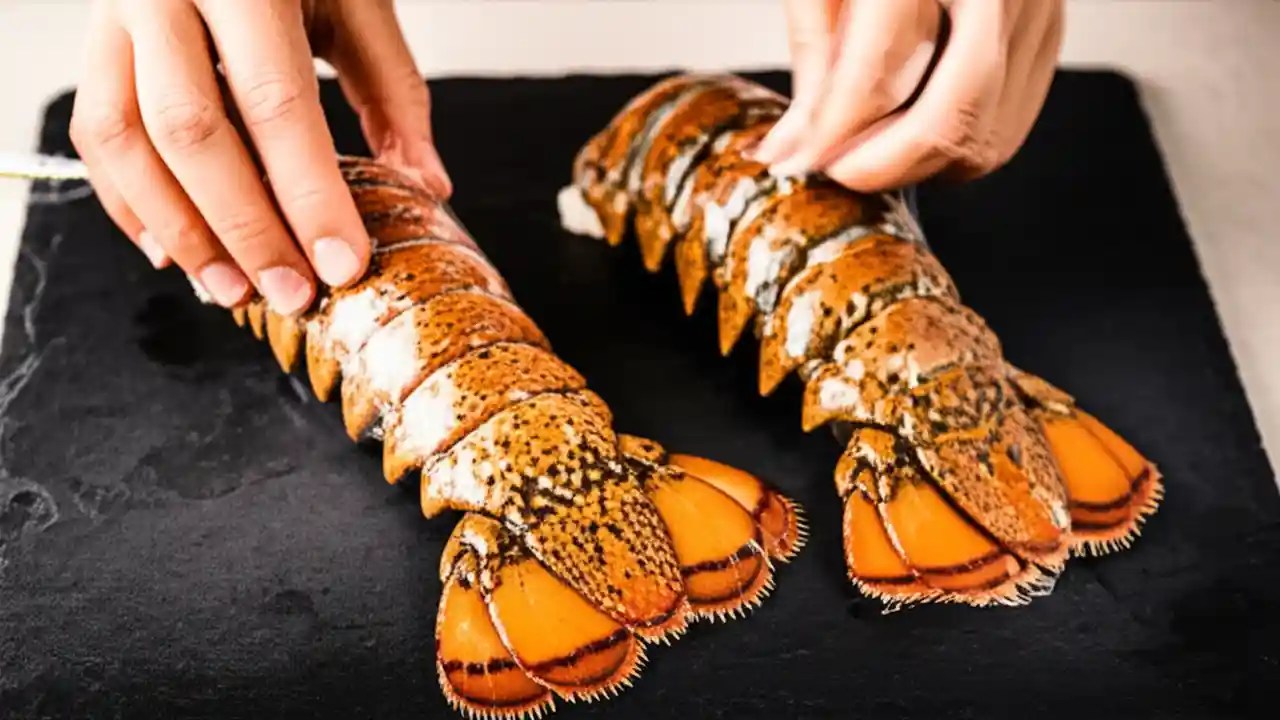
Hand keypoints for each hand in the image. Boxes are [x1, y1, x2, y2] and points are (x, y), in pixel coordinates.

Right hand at [70, 0, 451, 314]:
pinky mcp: (96, 45)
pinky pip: (95, 135)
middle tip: (291, 292)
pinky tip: (175, 250)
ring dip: (181, 230)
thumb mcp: (358, 2)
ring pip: (126, 139)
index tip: (341, 262)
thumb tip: (426, 185)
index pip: (277, 103)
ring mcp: (118, 18)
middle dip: (245, 229)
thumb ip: (393, 92)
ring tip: (233, 290)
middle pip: (192, 131)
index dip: (309, 195)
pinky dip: (131, 204)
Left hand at [754, 0, 1062, 192]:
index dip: (833, 137)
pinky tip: (911, 133)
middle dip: (883, 166)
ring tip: (866, 152)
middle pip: (951, 117)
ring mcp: (1036, 6)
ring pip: (986, 135)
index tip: (799, 166)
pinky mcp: (1051, 28)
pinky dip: (958, 147)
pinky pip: (1010, 122)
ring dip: (918, 166)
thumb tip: (792, 150)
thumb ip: (817, 57)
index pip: (878, 74)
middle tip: (835, 173)